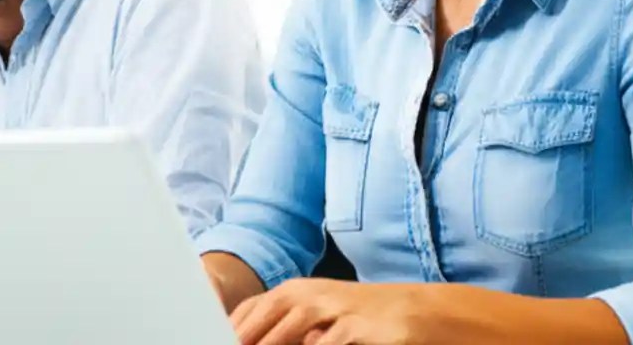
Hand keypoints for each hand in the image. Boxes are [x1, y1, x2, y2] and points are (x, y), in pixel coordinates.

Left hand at [231, 278, 429, 344]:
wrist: (418, 313)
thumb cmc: (361, 319)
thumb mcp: (320, 318)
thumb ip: (285, 330)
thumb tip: (242, 339)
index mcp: (295, 293)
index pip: (250, 311)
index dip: (231, 330)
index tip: (214, 341)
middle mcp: (311, 295)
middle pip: (264, 317)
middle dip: (243, 339)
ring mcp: (336, 309)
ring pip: (291, 330)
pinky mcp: (360, 326)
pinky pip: (330, 342)